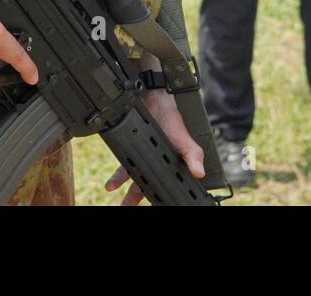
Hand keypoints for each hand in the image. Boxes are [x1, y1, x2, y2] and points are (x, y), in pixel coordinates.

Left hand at [104, 85, 205, 204]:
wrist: (157, 102)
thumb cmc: (174, 122)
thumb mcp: (186, 140)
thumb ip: (193, 156)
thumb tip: (199, 172)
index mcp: (172, 167)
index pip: (168, 187)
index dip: (161, 197)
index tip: (157, 204)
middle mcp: (157, 166)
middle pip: (148, 189)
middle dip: (138, 201)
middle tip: (129, 209)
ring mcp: (144, 161)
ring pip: (135, 182)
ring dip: (127, 196)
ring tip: (120, 205)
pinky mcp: (132, 152)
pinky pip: (124, 169)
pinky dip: (118, 179)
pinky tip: (111, 186)